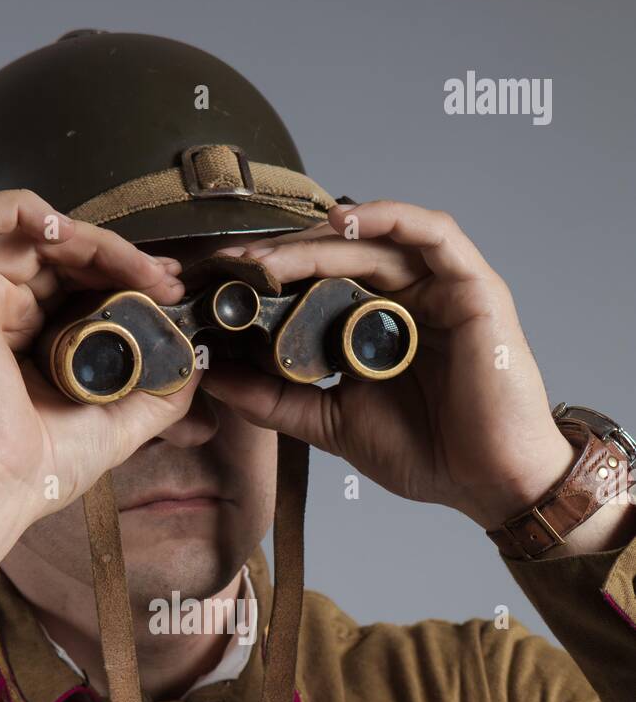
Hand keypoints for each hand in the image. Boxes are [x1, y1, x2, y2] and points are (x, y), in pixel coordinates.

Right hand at [0, 188, 198, 585]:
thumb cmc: (42, 468)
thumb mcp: (120, 424)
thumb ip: (159, 393)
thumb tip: (193, 363)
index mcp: (26, 341)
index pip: (74, 281)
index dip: (122, 273)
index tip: (167, 289)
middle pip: (57, 251)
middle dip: (118, 254)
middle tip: (163, 278)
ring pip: (28, 228)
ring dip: (89, 235)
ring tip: (134, 266)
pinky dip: (28, 210)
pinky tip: (73, 237)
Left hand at [200, 199, 575, 529]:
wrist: (487, 482)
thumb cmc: (425, 453)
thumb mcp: (330, 422)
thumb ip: (274, 400)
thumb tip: (215, 378)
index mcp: (374, 325)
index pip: (316, 283)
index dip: (269, 276)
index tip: (220, 284)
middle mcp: (406, 298)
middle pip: (339, 255)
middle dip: (283, 255)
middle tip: (234, 264)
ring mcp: (440, 288)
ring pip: (374, 241)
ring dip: (319, 240)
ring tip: (272, 256)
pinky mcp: (472, 286)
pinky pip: (433, 234)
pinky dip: (389, 219)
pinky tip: (345, 223)